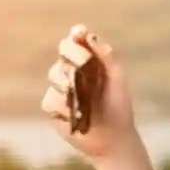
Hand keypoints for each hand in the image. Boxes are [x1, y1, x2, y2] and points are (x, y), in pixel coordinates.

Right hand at [41, 24, 137, 160]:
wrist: (113, 137)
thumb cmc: (118, 106)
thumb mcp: (117, 78)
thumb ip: (107, 56)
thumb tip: (90, 36)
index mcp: (88, 61)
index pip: (77, 41)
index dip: (76, 35)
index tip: (79, 32)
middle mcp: (72, 71)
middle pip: (63, 52)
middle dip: (73, 54)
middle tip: (85, 62)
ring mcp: (61, 89)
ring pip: (54, 74)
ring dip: (68, 81)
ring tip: (83, 94)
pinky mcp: (53, 108)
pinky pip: (51, 98)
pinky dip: (63, 104)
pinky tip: (76, 112)